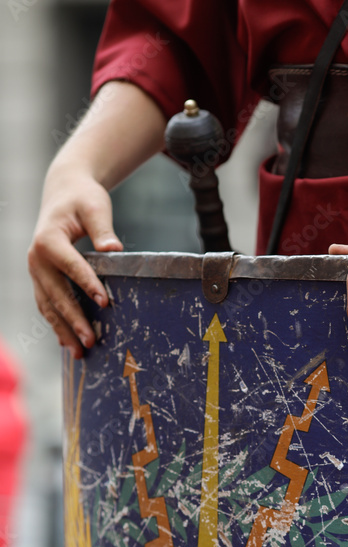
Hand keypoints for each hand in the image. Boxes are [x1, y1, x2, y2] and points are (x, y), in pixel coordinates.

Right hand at [28, 81, 166, 357]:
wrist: (63, 192)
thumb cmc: (82, 198)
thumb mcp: (94, 206)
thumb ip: (102, 229)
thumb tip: (114, 249)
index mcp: (49, 240)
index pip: (71, 266)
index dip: (87, 284)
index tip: (105, 302)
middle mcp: (37, 258)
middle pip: (56, 294)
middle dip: (74, 319)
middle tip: (91, 340)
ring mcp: (36, 271)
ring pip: (48, 306)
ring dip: (63, 330)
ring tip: (79, 353)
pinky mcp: (41, 279)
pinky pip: (47, 305)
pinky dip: (57, 325)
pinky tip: (68, 343)